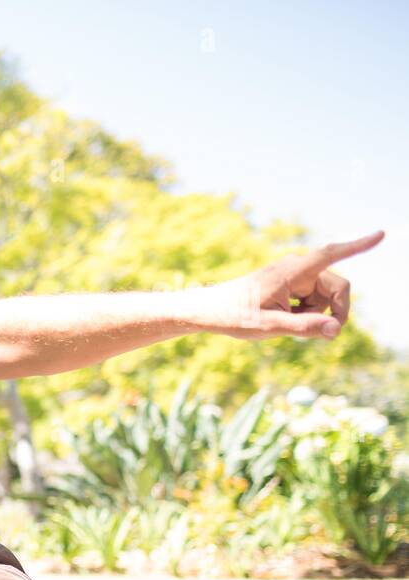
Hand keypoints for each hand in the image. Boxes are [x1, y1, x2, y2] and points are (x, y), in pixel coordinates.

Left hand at [201, 231, 382, 340]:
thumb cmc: (234, 316)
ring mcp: (295, 276)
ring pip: (326, 297)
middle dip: (333, 310)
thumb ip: (304, 327)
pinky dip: (306, 313)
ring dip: (315, 314)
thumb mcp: (269, 326)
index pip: (331, 254)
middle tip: (321, 334)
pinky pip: (313, 300)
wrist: (210, 311)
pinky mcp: (292, 285)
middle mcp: (298, 268)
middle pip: (337, 287)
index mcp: (293, 271)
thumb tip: (336, 328)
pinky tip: (283, 318)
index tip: (381, 234)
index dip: (358, 246)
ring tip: (285, 322)